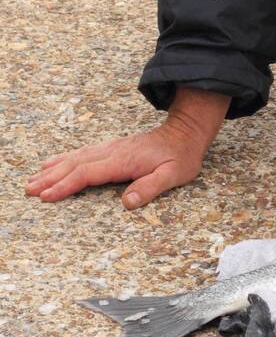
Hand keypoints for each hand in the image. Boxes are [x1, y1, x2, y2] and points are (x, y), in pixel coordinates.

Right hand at [25, 88, 228, 208]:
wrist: (185, 133)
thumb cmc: (180, 157)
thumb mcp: (173, 175)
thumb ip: (150, 187)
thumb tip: (127, 202)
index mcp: (123, 160)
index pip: (87, 174)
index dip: (66, 185)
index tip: (46, 196)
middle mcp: (112, 152)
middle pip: (75, 165)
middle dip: (50, 179)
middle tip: (29, 191)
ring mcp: (110, 148)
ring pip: (75, 158)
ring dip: (53, 169)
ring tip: (32, 180)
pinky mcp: (111, 148)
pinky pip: (82, 153)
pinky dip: (63, 159)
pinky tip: (52, 164)